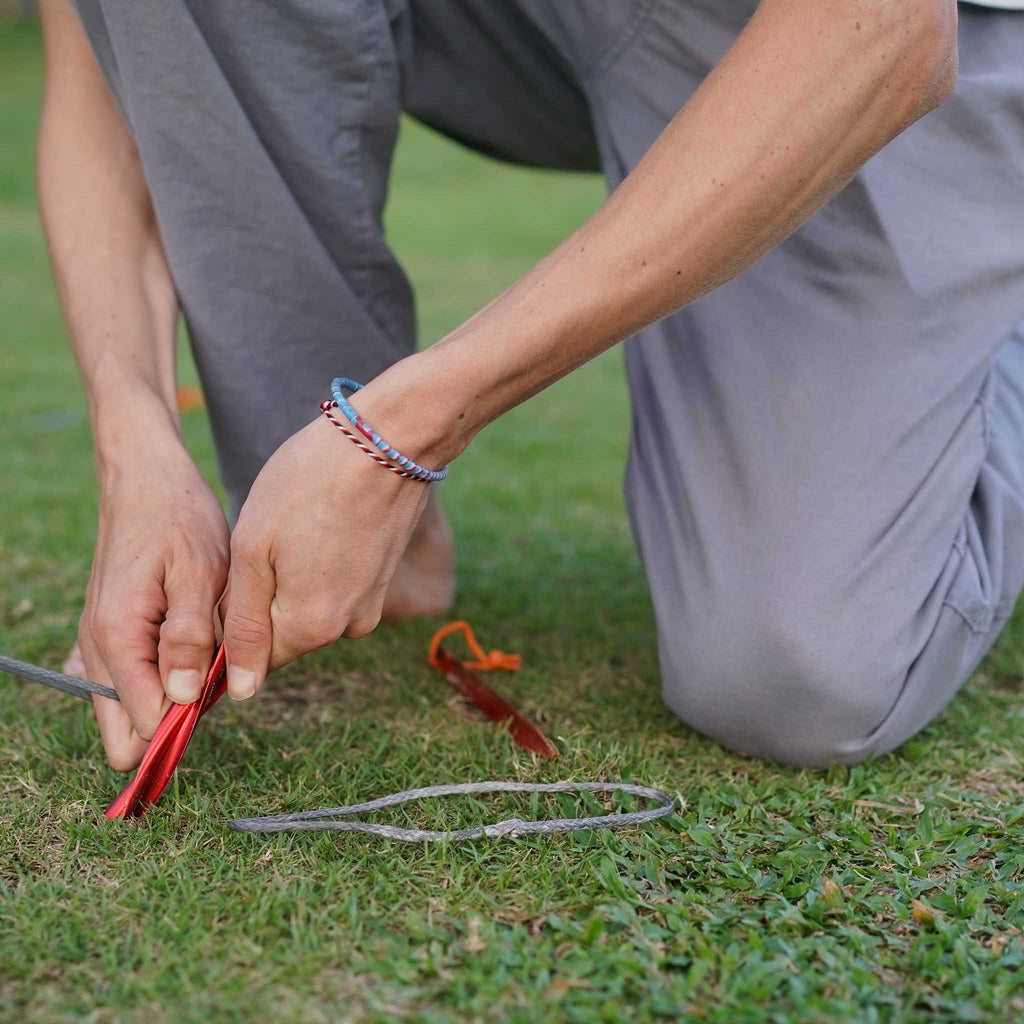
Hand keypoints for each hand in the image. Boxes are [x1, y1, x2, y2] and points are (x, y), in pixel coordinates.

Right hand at [80, 440, 228, 768]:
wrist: (148, 478)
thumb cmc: (179, 519)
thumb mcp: (200, 573)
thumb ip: (189, 637)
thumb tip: (180, 699)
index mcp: (118, 640)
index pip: (143, 725)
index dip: (186, 725)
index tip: (219, 694)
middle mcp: (98, 651)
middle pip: (125, 731)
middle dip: (173, 724)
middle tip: (214, 681)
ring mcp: (101, 643)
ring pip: (131, 706)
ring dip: (174, 694)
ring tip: (210, 651)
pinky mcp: (115, 632)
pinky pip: (136, 676)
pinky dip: (168, 672)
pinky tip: (198, 642)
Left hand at [221, 396, 435, 699]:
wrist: (389, 441)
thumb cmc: (311, 483)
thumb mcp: (254, 549)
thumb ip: (244, 625)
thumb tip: (241, 692)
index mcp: (310, 626)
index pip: (251, 659)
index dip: (230, 623)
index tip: (231, 575)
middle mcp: (346, 628)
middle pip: (282, 634)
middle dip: (262, 599)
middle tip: (260, 540)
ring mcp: (370, 604)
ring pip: (308, 609)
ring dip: (289, 581)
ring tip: (292, 527)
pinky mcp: (382, 580)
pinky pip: (335, 589)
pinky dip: (317, 566)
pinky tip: (315, 525)